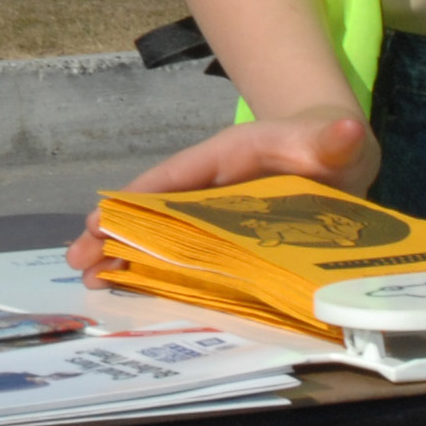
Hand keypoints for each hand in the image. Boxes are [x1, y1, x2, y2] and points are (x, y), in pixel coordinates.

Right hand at [63, 106, 372, 270]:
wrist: (337, 154)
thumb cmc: (327, 143)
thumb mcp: (333, 139)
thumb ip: (336, 140)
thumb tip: (348, 132)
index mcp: (225, 157)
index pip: (175, 177)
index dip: (138, 198)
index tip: (100, 219)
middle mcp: (211, 185)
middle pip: (155, 208)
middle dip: (114, 232)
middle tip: (77, 261)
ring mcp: (215, 214)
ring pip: (162, 235)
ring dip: (125, 255)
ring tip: (90, 283)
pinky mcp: (226, 239)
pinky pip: (185, 255)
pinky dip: (154, 271)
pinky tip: (130, 293)